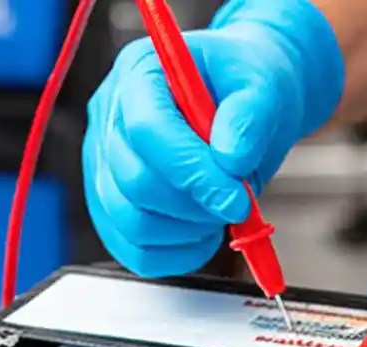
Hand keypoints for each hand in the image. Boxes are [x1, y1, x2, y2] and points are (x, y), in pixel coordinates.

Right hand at [82, 0, 342, 276]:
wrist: (242, 104)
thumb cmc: (245, 89)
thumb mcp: (263, 85)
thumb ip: (249, 115)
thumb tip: (230, 159)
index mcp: (140, 73)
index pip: (146, 129)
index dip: (191, 171)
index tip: (236, 198)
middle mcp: (110, 116)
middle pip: (133, 181)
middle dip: (193, 205)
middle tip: (236, 204)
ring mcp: (103, 163)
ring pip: (129, 222)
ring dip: (186, 231)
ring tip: (221, 213)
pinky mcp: (111, 205)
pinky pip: (132, 251)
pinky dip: (175, 255)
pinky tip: (204, 235)